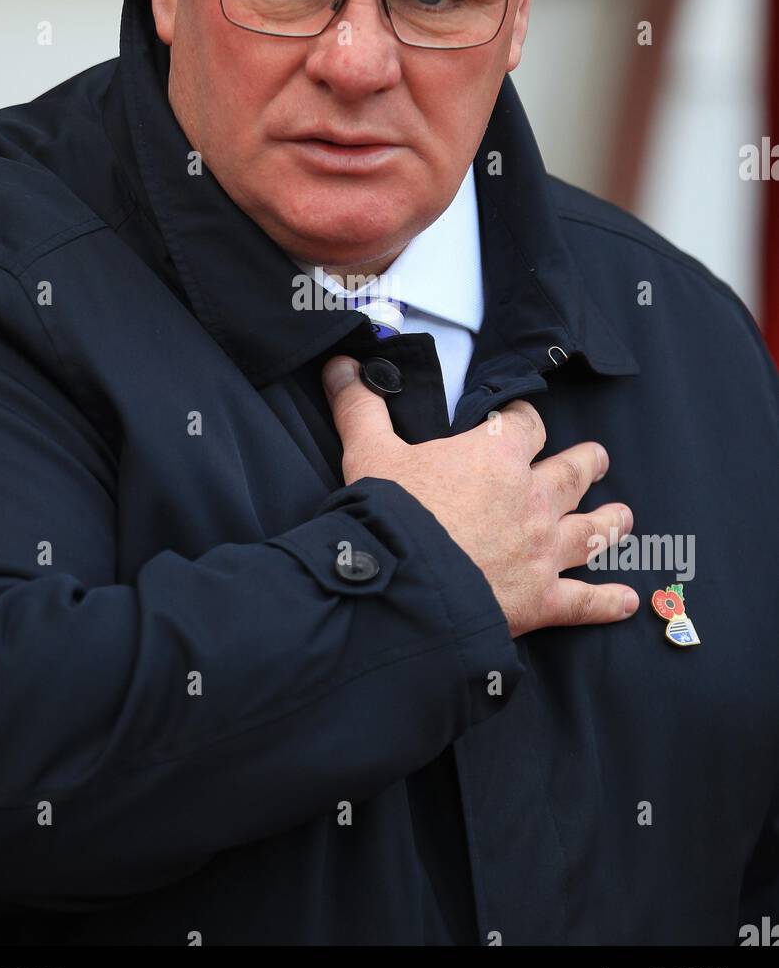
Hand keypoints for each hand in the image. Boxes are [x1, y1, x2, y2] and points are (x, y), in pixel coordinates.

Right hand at [322, 355, 637, 637]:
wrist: (403, 586)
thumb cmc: (389, 515)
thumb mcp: (368, 453)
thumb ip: (360, 407)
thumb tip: (340, 365)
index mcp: (496, 457)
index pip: (525, 425)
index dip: (523, 421)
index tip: (520, 421)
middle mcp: (532, 499)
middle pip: (572, 472)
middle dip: (586, 463)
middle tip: (596, 458)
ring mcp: (543, 551)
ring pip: (592, 530)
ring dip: (611, 522)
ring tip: (624, 515)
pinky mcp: (542, 600)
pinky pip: (585, 601)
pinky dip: (607, 602)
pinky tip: (627, 601)